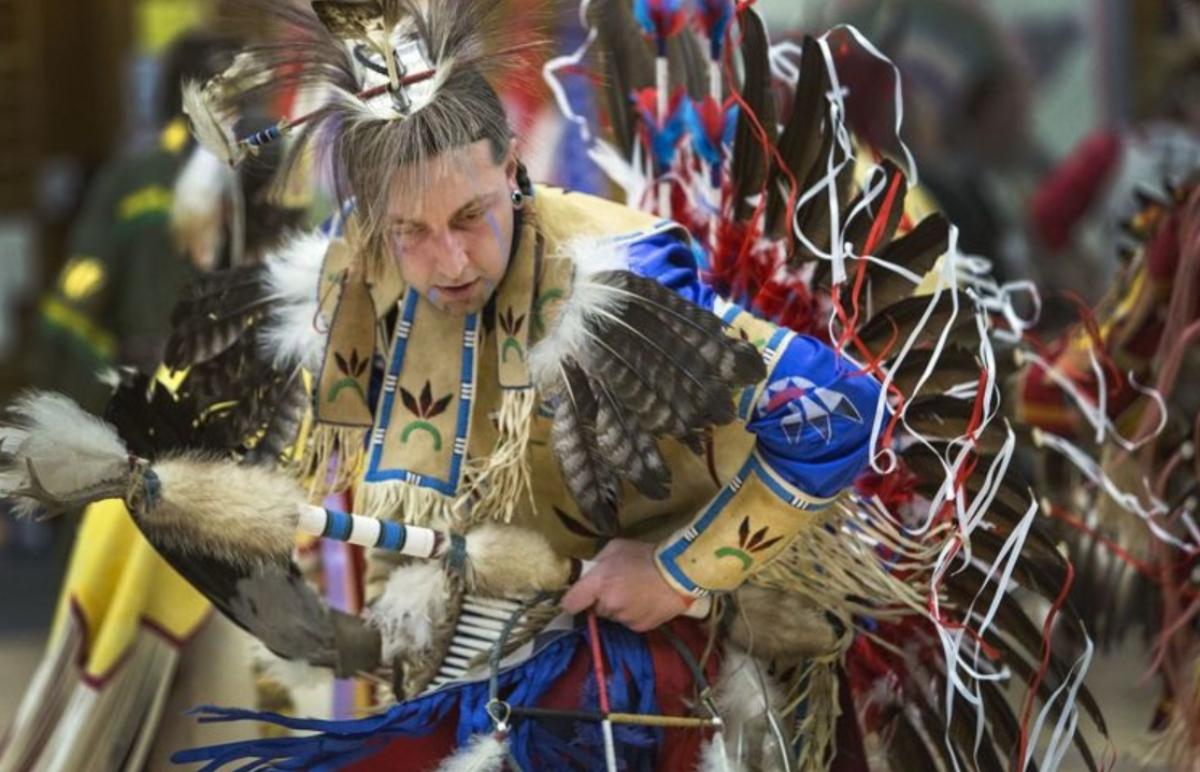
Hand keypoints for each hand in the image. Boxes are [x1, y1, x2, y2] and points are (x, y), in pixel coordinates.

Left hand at [560, 539, 688, 631]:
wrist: (679, 573)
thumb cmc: (646, 555)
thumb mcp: (615, 548)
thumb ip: (597, 562)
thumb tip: (588, 573)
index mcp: (599, 583)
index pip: (570, 604)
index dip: (572, 601)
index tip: (578, 597)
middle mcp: (608, 604)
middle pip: (594, 609)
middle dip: (601, 600)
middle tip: (618, 586)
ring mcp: (624, 618)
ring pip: (612, 616)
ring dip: (618, 607)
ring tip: (635, 592)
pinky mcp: (639, 627)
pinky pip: (628, 622)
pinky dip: (633, 614)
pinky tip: (645, 601)